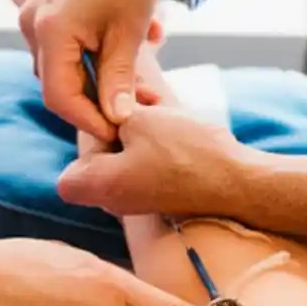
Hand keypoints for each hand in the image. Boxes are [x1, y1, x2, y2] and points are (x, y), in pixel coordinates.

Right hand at [18, 0, 175, 140]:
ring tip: (132, 88)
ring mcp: (33, 15)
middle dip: (93, 104)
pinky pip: (57, 49)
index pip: (60, 97)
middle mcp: (32, 23)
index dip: (90, 119)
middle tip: (133, 111)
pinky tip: (115, 63)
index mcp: (51, 30)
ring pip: (56, 69)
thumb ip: (118, 78)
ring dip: (90, 84)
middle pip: (55, 85)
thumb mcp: (128, 30)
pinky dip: (84, 63)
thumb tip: (117, 119)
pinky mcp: (42, 9)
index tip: (120, 129)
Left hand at [57, 104, 251, 217]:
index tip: (112, 122)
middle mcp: (111, 201)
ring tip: (159, 107)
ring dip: (137, 128)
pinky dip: (151, 142)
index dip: (86, 140)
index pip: (69, 168)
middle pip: (96, 156)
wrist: (237, 182)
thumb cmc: (186, 152)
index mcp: (97, 186)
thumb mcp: (140, 120)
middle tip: (140, 104)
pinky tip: (170, 120)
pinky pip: (142, 162)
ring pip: (122, 155)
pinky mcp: (158, 193)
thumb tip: (98, 107)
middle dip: (115, 125)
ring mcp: (135, 200)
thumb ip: (109, 113)